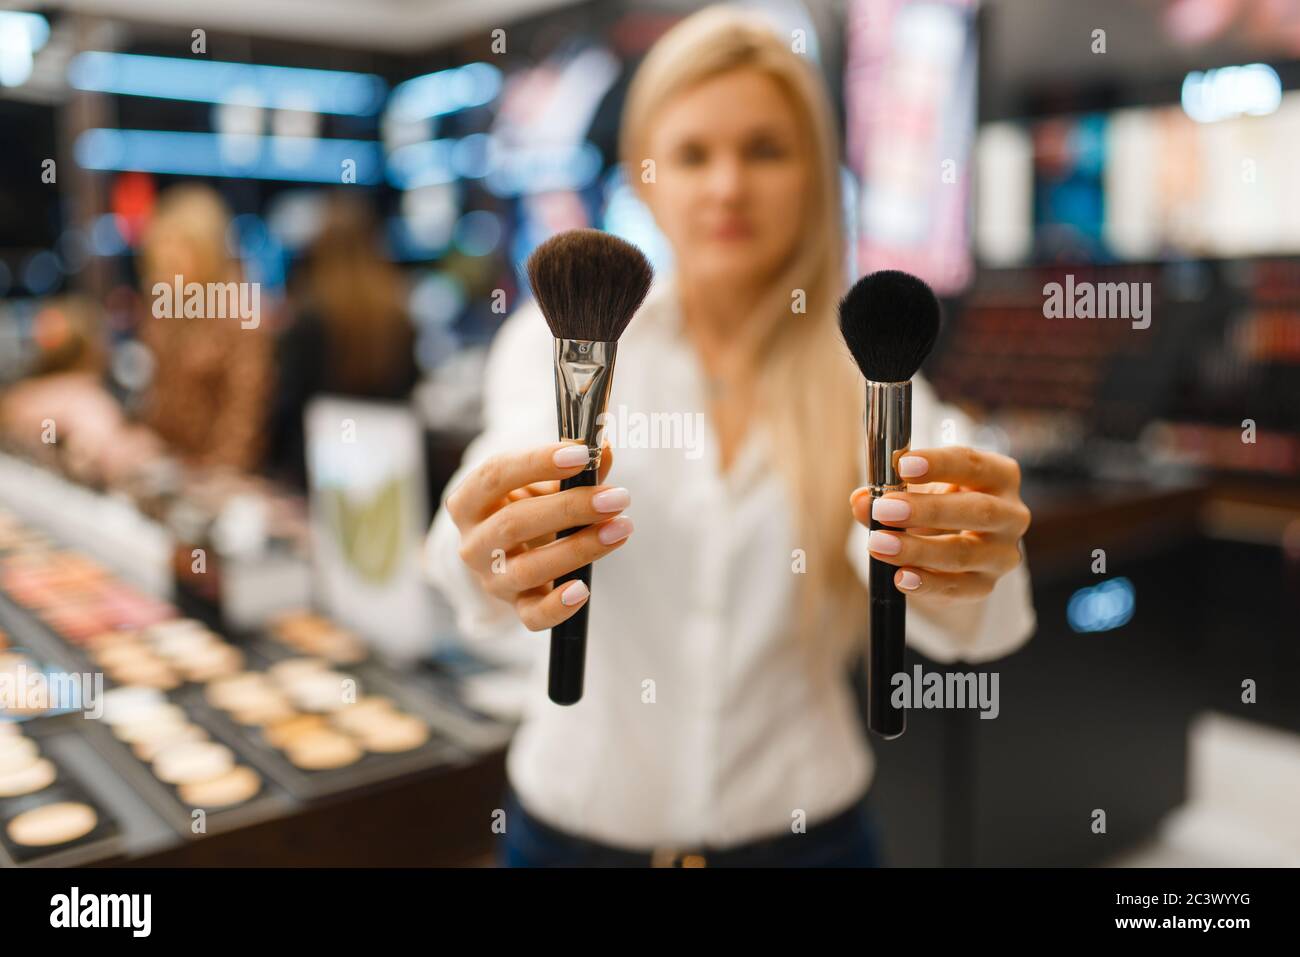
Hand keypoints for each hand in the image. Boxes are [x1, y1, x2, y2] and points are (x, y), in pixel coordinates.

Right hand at [444, 441, 631, 630]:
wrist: (512, 554)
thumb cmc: (528, 509)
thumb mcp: (543, 484)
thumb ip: (573, 468)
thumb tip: (606, 449)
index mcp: (469, 502)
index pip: (495, 475)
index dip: (537, 463)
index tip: (582, 455)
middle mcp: (473, 543)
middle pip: (515, 522)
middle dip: (571, 508)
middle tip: (615, 498)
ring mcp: (492, 579)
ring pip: (529, 568)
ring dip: (579, 548)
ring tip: (620, 528)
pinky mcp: (515, 607)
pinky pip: (533, 615)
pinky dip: (558, 606)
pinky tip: (583, 588)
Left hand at [850, 446, 1030, 603]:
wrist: (954, 546)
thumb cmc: (937, 504)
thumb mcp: (915, 491)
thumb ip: (887, 494)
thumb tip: (861, 501)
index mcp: (999, 476)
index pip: (973, 464)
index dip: (939, 464)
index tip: (902, 466)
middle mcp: (1011, 514)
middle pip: (977, 510)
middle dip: (926, 510)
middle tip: (884, 510)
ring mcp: (1002, 554)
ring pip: (964, 553)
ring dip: (918, 549)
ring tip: (879, 544)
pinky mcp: (986, 585)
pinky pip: (957, 588)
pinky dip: (927, 584)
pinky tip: (900, 577)